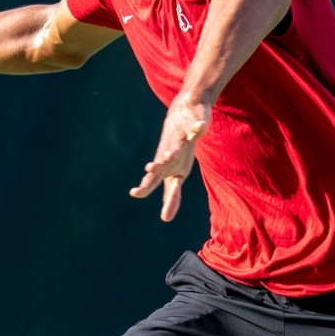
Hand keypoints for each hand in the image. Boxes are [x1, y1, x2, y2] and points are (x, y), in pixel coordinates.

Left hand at [130, 100, 209, 221]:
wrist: (182, 116)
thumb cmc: (176, 152)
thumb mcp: (175, 175)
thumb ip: (171, 196)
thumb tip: (166, 220)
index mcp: (167, 169)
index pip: (155, 182)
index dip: (146, 187)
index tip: (134, 193)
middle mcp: (170, 156)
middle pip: (162, 164)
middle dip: (157, 168)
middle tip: (150, 169)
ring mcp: (181, 141)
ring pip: (176, 147)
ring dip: (173, 152)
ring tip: (169, 156)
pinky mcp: (192, 128)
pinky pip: (196, 128)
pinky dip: (197, 128)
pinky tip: (200, 127)